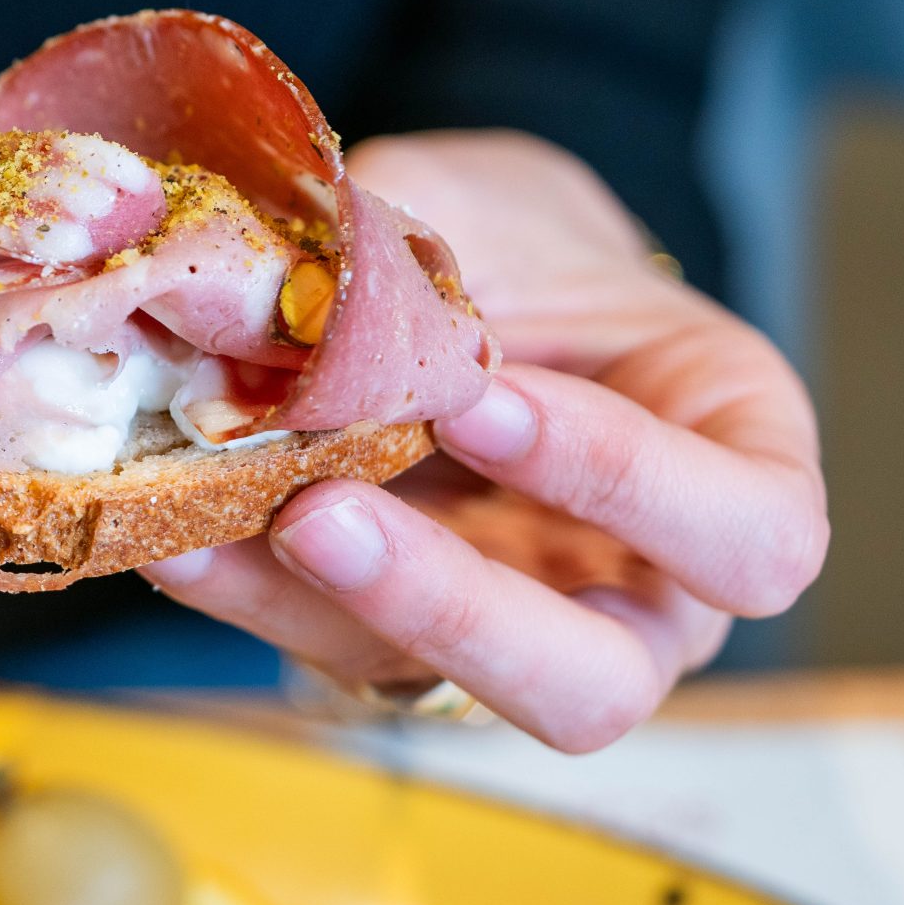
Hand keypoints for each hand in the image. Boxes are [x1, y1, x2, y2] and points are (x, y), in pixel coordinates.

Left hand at [145, 131, 825, 750]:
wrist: (455, 266)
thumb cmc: (522, 241)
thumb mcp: (506, 216)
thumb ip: (434, 254)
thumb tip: (291, 271)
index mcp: (736, 474)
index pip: (749, 538)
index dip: (626, 485)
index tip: (485, 398)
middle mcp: (640, 590)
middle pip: (595, 683)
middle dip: (453, 609)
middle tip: (326, 513)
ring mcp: (504, 632)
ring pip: (433, 688)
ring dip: (308, 611)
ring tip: (197, 519)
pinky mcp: (379, 638)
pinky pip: (309, 639)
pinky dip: (227, 583)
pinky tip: (154, 521)